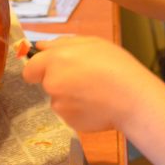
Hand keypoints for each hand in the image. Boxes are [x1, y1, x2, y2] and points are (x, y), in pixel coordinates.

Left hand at [23, 36, 164, 132]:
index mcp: (55, 60)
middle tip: (85, 79)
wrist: (133, 99)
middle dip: (60, 81)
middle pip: (47, 83)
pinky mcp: (69, 122)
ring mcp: (59, 106)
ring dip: (71, 97)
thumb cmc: (117, 66)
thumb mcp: (93, 43)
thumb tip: (40, 46)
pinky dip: (79, 111)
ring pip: (59, 99)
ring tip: (96, 93)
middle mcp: (52, 83)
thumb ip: (62, 43)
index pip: (30, 69)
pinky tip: (97, 106)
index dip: (40, 69)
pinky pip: (69, 114)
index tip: (52, 69)